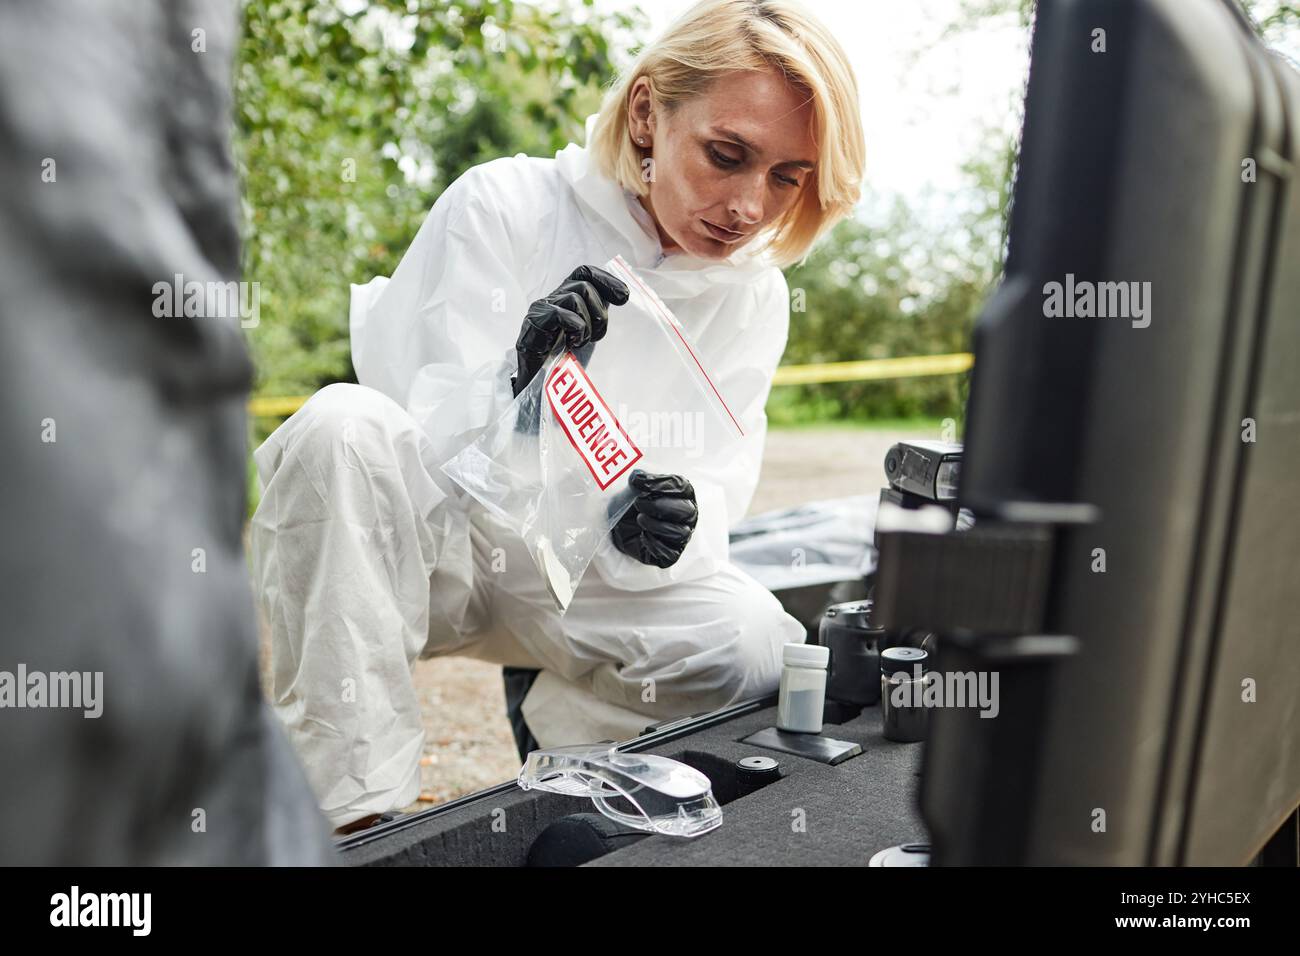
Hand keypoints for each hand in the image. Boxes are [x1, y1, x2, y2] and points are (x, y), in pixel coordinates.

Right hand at [511, 265, 628, 396]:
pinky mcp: (533, 323)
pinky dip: (575, 329)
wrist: (537, 383)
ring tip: (581, 342)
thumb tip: (623, 298)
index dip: (606, 280)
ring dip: (587, 324)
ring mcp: (541, 309)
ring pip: (574, 297)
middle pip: (584, 285)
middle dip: (599, 312)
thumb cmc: (564, 358)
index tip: (624, 297)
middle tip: (598, 336)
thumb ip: (598, 315)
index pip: (585, 272)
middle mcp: (553, 298)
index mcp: (566, 297)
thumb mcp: (588, 332)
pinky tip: (573, 343)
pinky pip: (560, 314)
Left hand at [610, 470, 697, 567]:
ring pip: (680, 533)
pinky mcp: (672, 553)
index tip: (637, 481)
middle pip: (686, 510)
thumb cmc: (632, 505)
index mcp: (682, 494)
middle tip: (638, 503)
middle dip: (659, 506)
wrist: (620, 527)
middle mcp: (686, 514)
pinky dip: (654, 544)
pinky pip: (670, 552)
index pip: (680, 486)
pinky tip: (642, 535)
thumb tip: (638, 475)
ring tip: (639, 519)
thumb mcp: (633, 490)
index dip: (659, 483)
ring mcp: (681, 534)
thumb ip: (638, 482)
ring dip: (656, 525)